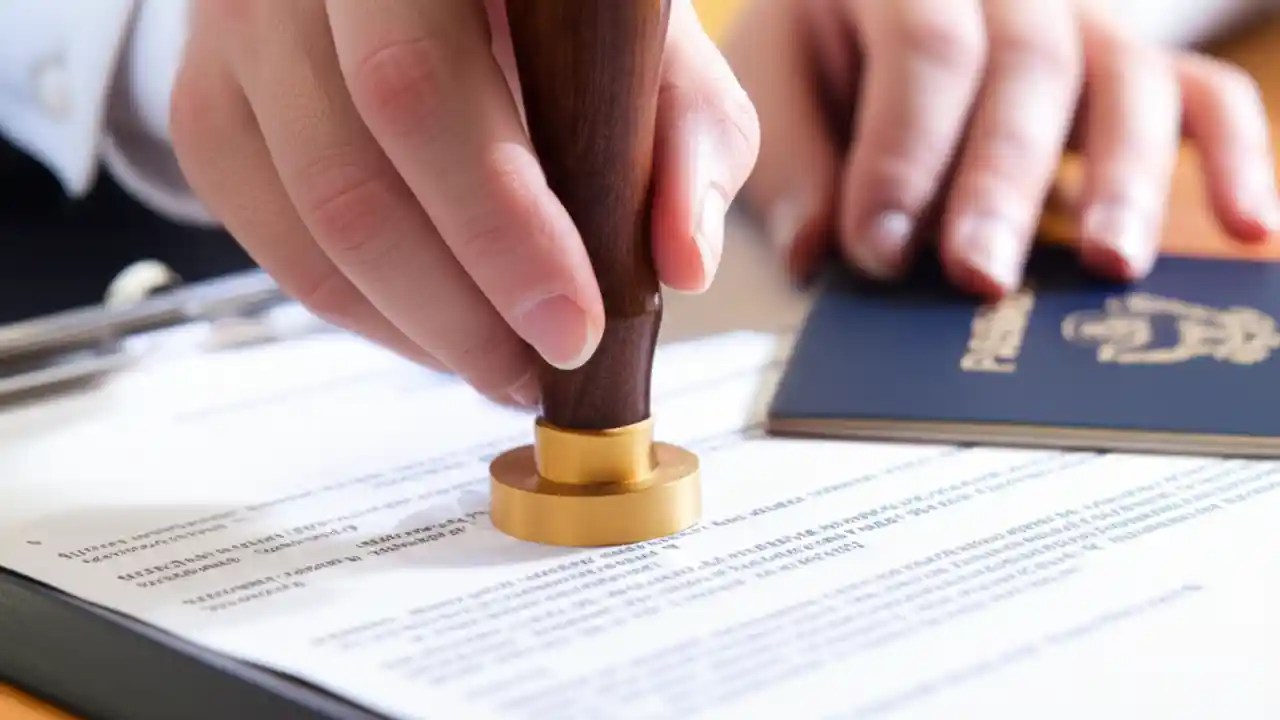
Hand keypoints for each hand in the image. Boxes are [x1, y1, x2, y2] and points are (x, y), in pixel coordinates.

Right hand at [170, 0, 759, 405]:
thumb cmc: (554, 7)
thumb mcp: (644, 44)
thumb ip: (686, 135)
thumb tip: (681, 265)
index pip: (419, 88)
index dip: (495, 228)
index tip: (574, 326)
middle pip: (346, 176)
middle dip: (457, 308)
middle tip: (537, 369)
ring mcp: (238, 37)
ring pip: (305, 223)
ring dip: (414, 327)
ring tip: (501, 363)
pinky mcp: (209, 102)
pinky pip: (271, 240)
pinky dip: (364, 309)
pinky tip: (436, 328)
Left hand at [725, 0, 1279, 295]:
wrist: (876, 19)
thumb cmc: (824, 58)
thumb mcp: (782, 87)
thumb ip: (794, 160)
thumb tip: (817, 250)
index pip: (927, 43)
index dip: (905, 148)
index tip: (876, 248)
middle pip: (1029, 64)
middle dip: (1002, 179)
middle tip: (978, 274)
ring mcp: (1083, 23)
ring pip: (1124, 80)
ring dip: (1121, 177)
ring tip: (1110, 262)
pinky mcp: (1135, 70)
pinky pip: (1205, 96)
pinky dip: (1232, 157)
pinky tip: (1248, 226)